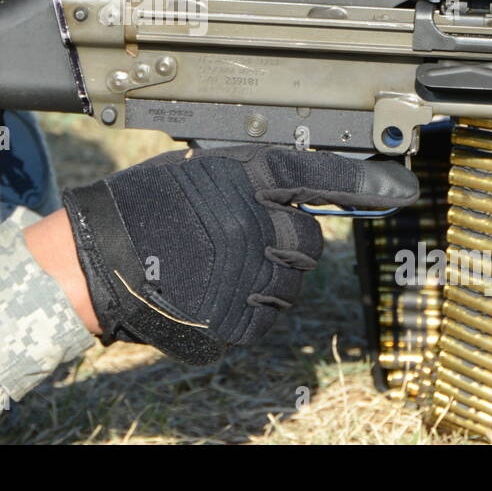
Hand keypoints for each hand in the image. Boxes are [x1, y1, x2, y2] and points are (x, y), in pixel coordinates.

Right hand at [61, 144, 418, 363]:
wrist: (92, 261)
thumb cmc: (138, 210)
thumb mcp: (192, 171)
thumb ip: (245, 177)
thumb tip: (292, 189)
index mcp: (241, 179)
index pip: (315, 173)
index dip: (362, 180)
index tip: (399, 189)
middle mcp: (252, 224)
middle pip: (308, 241)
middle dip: (287, 244)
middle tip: (244, 242)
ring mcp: (246, 275)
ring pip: (291, 283)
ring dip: (267, 278)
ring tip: (215, 268)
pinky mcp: (237, 319)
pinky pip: (267, 317)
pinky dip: (247, 308)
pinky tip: (210, 293)